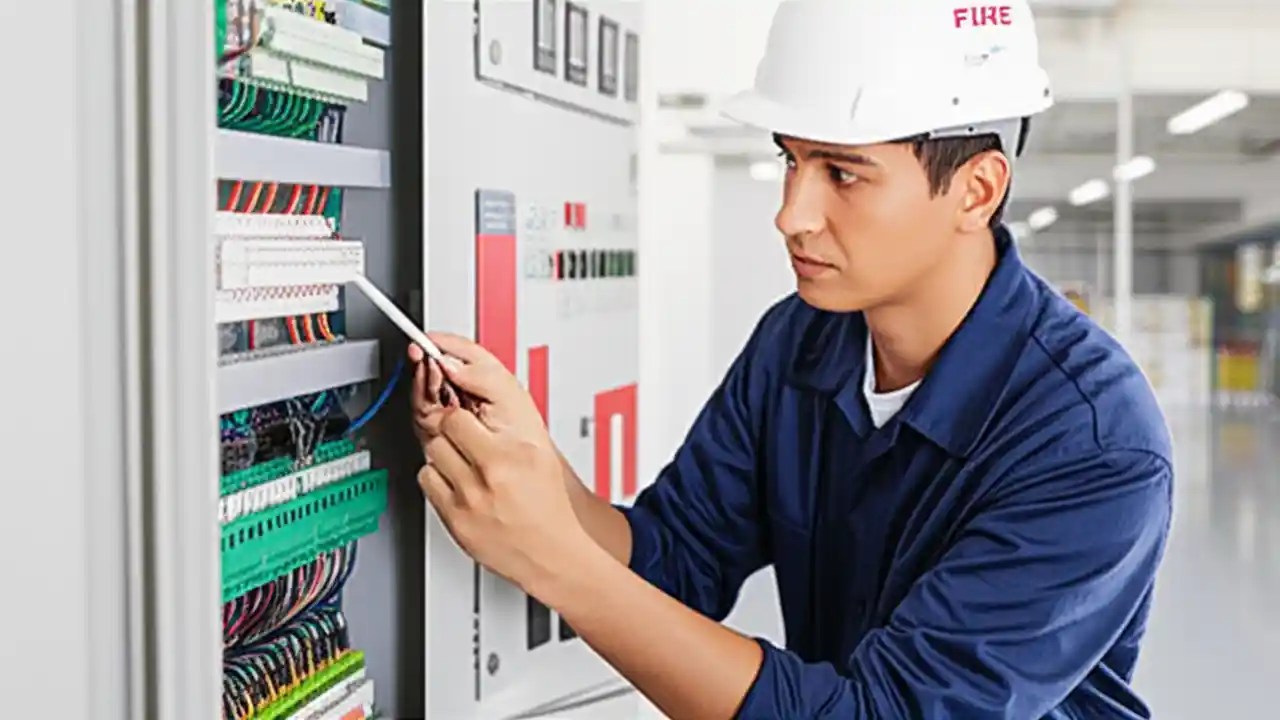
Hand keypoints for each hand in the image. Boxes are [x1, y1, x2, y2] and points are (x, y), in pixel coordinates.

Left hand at [410, 334, 590, 593]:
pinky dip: (438, 480)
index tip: (461, 404)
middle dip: (453, 429)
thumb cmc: (549, 504)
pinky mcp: (455, 518)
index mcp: (520, 448)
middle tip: (468, 440)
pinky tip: (459, 486)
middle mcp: (495, 469)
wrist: (555, 554)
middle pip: (446, 426)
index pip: (466, 410)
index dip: (463, 407)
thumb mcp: (540, 450)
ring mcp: (472, 495)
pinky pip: (428, 481)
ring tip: (466, 465)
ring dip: (444, 454)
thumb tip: (470, 390)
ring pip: (432, 451)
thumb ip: (506, 420)